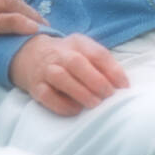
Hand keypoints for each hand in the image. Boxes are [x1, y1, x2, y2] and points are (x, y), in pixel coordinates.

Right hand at [8, 33, 129, 115]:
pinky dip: (62, 104)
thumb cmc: (67, 57)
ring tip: (95, 104)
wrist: (30, 55)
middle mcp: (59, 54)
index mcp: (76, 43)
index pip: (96, 53)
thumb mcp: (84, 51)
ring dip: (80, 92)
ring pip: (60, 77)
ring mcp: (45, 70)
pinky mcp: (36, 87)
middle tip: (108, 96)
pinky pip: (46, 96)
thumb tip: (122, 85)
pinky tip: (76, 110)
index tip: (124, 86)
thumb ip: (103, 64)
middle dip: (96, 80)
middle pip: (76, 63)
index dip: (112, 69)